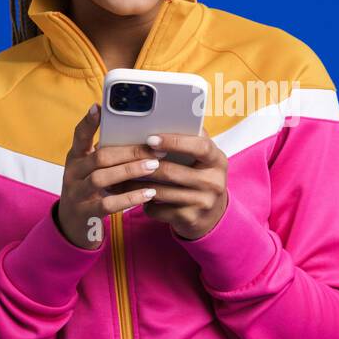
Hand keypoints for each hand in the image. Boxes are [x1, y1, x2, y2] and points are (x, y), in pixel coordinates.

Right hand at [54, 104, 165, 249]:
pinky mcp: (85, 213)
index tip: (98, 107)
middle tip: (154, 148)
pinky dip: (130, 198)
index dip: (88, 122)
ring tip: (154, 166)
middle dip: (129, 151)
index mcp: (75, 158)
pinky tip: (148, 193)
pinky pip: (108, 204)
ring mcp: (77, 194)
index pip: (79, 135)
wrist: (73, 226)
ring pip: (101, 178)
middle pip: (99, 157)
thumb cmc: (91, 190)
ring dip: (130, 171)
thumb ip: (108, 155)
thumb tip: (141, 137)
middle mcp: (73, 173)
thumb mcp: (92, 170)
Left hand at [107, 133, 227, 240]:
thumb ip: (190, 140)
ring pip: (161, 191)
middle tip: (123, 159)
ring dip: (137, 184)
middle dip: (145, 165)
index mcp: (218, 160)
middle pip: (173, 171)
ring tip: (120, 177)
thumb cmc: (200, 178)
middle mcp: (215, 182)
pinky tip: (135, 196)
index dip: (175, 141)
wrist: (211, 216)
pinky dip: (144, 202)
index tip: (150, 139)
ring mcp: (203, 203)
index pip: (200, 146)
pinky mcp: (190, 219)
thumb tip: (161, 118)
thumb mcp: (203, 160)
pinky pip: (159, 209)